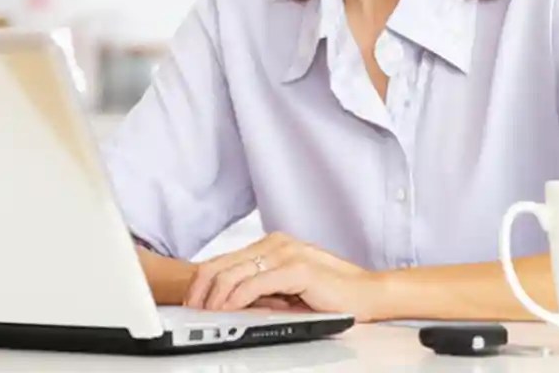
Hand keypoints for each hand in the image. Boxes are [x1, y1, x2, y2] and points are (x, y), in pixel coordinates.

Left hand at [183, 232, 384, 321]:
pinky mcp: (297, 268)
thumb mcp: (286, 291)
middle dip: (200, 290)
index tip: (191, 303)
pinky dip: (236, 299)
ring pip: (233, 273)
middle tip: (190, 312)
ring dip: (214, 297)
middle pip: (221, 264)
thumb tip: (228, 304)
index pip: (224, 260)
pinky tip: (229, 311)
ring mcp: (286, 253)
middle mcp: (276, 243)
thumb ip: (260, 291)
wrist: (368, 294)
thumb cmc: (332, 294)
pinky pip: (255, 284)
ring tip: (205, 315)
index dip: (202, 283)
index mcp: (272, 245)